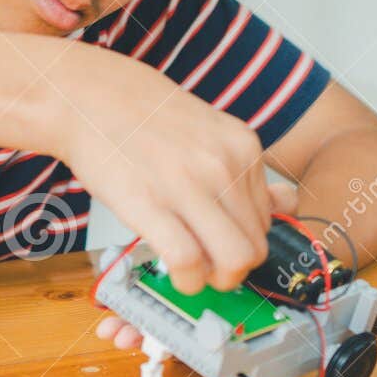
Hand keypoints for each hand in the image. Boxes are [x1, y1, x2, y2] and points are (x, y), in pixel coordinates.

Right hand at [46, 43, 291, 297]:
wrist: (88, 96)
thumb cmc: (144, 118)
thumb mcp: (210, 131)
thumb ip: (245, 170)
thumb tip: (288, 200)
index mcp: (243, 146)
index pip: (267, 221)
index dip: (242, 244)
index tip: (219, 248)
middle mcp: (225, 163)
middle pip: (256, 247)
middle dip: (233, 270)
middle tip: (206, 266)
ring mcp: (189, 182)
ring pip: (233, 261)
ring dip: (212, 280)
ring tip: (190, 271)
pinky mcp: (151, 201)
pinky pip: (189, 261)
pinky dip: (186, 280)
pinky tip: (173, 271)